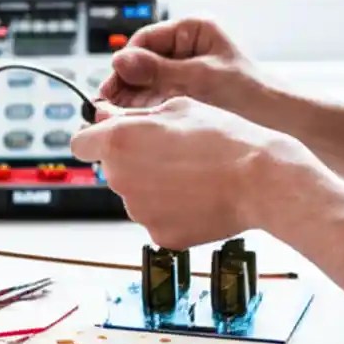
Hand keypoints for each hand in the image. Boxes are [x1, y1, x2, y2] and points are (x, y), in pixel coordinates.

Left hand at [71, 96, 318, 249]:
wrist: (262, 180)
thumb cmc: (224, 138)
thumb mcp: (178, 107)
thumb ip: (136, 116)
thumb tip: (111, 120)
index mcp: (119, 141)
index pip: (81, 143)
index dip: (97, 138)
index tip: (112, 138)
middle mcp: (121, 178)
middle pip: (112, 169)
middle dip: (133, 160)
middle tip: (172, 152)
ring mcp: (139, 211)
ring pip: (136, 195)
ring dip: (154, 186)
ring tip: (193, 175)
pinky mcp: (160, 236)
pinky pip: (157, 219)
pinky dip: (173, 211)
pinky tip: (199, 198)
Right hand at [100, 17, 263, 116]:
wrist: (285, 124)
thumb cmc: (253, 95)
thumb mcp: (200, 79)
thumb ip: (158, 70)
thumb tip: (120, 61)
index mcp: (194, 31)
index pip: (145, 41)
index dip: (125, 64)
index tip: (110, 86)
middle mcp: (190, 49)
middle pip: (144, 63)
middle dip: (125, 85)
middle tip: (105, 107)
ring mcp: (190, 73)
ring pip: (150, 84)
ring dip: (133, 101)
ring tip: (115, 119)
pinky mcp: (192, 97)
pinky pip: (161, 100)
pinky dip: (147, 111)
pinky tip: (135, 124)